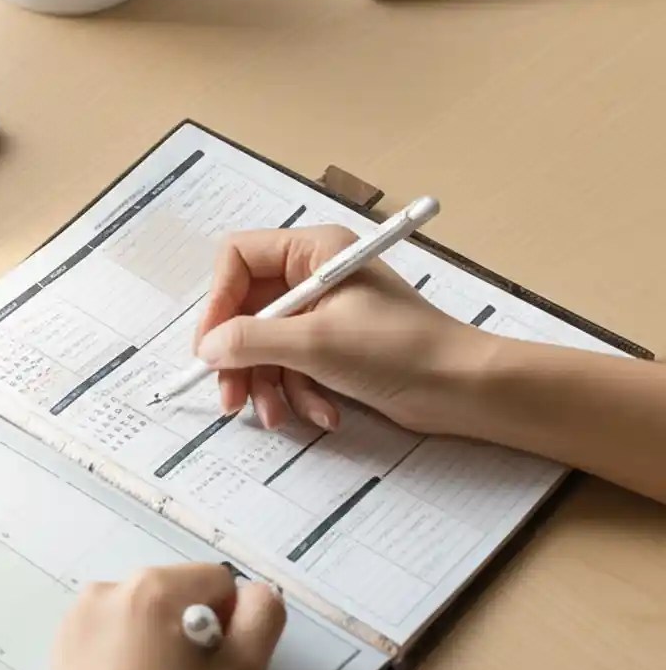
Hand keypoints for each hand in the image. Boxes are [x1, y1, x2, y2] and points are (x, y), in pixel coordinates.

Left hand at [51, 564, 285, 669]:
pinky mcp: (63, 646)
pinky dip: (129, 655)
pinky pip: (113, 634)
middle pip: (178, 594)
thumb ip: (262, 618)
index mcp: (149, 589)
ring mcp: (79, 620)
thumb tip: (258, 594)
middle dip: (192, 632)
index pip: (218, 580)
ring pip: (145, 615)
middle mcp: (106, 593)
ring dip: (160, 644)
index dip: (231, 623)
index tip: (217, 663)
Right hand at [194, 225, 489, 433]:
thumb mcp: (315, 343)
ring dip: (269, 386)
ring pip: (265, 347)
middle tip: (231, 399)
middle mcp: (314, 276)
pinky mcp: (333, 350)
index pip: (238, 260)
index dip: (218, 302)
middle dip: (240, 360)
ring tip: (280, 418)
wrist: (463, 389)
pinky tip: (324, 414)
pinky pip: (293, 369)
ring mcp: (323, 314)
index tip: (210, 347)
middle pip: (246, 311)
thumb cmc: (398, 350)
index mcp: (313, 252)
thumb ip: (252, 341)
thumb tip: (207, 348)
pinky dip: (300, 395)